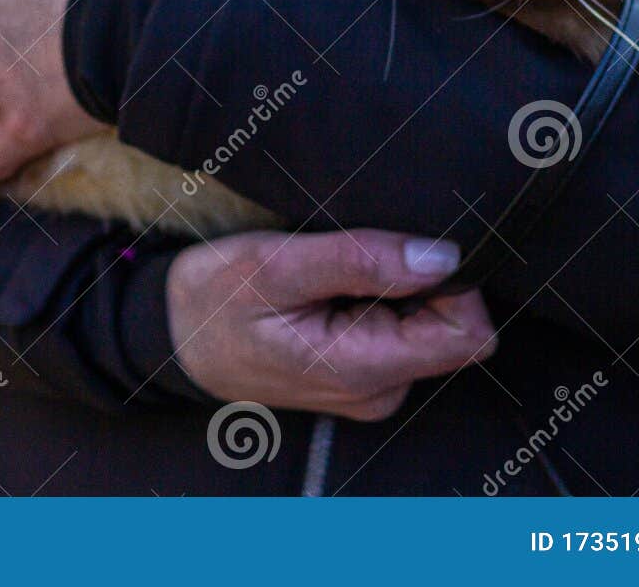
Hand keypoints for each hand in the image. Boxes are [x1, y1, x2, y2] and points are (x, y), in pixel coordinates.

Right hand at [166, 229, 494, 419]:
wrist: (170, 336)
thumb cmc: (213, 299)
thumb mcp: (275, 265)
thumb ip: (361, 261)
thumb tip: (442, 256)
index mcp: (364, 368)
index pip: (468, 334)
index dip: (455, 282)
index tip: (405, 249)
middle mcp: (381, 390)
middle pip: (456, 329)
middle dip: (423, 282)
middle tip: (355, 256)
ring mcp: (374, 388)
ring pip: (432, 328)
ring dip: (399, 289)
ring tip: (336, 271)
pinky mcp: (364, 375)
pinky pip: (405, 333)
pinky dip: (383, 301)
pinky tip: (335, 286)